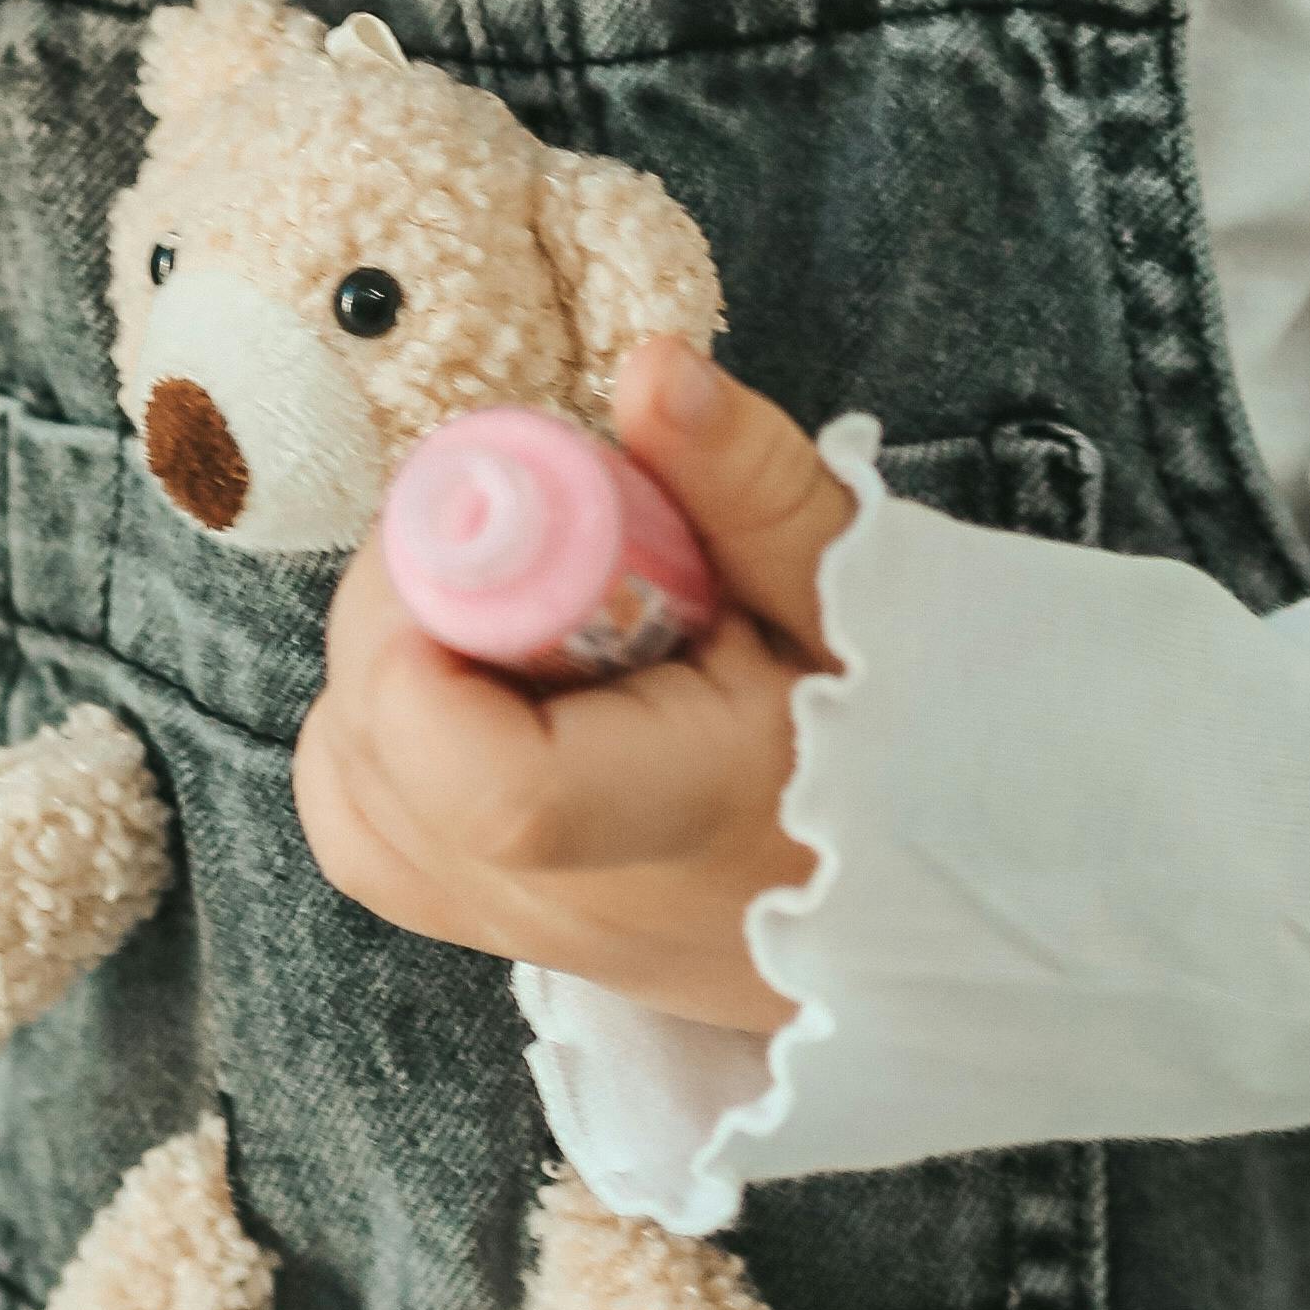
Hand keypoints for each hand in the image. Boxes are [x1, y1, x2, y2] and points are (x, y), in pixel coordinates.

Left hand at [291, 341, 859, 1033]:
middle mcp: (590, 907)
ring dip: (386, 670)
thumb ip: (749, 481)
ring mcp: (539, 940)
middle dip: (402, 609)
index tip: (483, 522)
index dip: (429, 632)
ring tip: (502, 601)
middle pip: (382, 770)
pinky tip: (480, 672)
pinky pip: (374, 835)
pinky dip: (381, 736)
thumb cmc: (919, 730)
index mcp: (694, 822)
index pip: (490, 785)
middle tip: (498, 525)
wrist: (955, 886)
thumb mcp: (863, 585)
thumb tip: (648, 369)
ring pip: (354, 801)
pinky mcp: (511, 935)